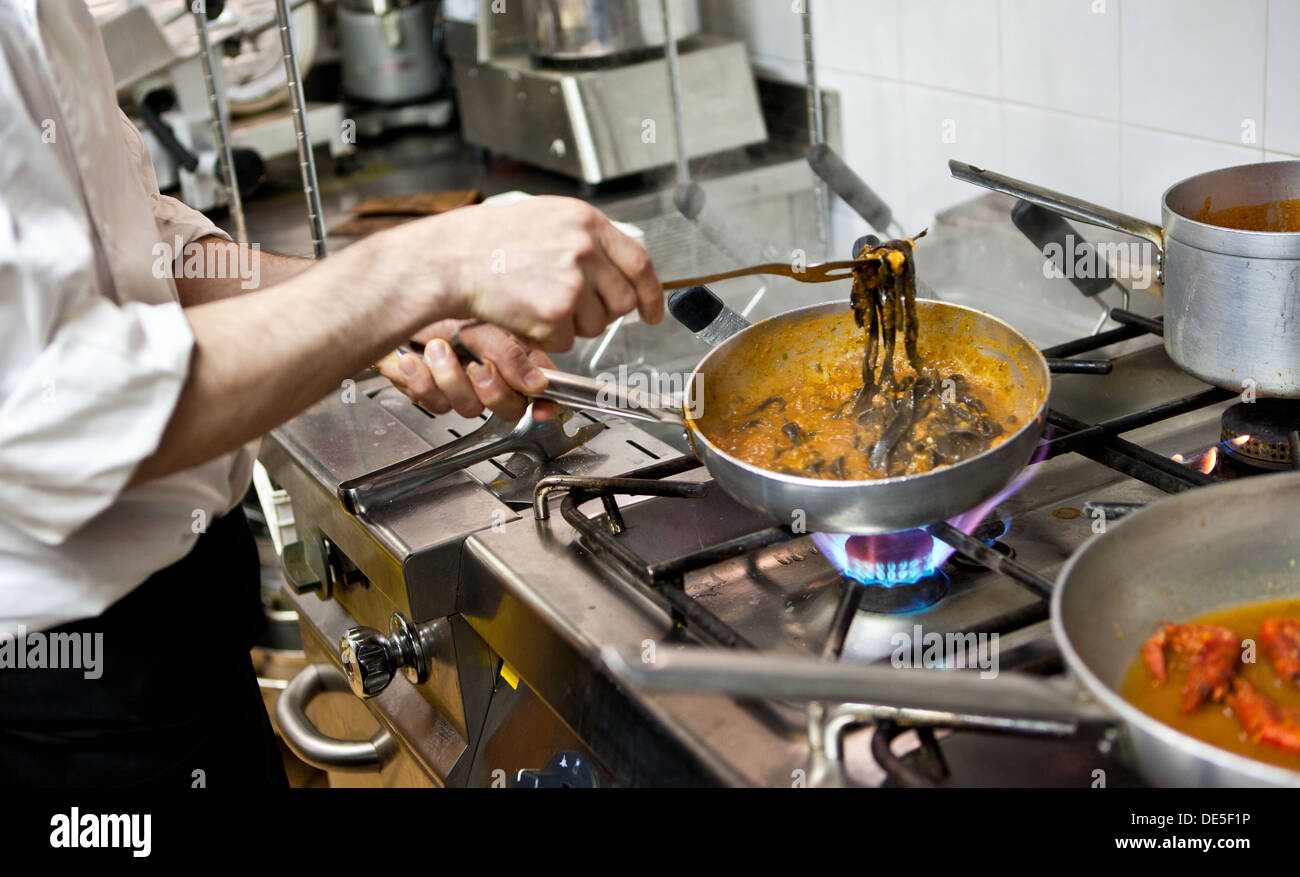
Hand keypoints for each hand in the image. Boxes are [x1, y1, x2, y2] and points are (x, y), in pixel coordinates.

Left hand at [377, 320, 559, 422]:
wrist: (390, 307)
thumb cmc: (437, 302)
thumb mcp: (481, 324)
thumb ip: (510, 356)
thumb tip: (537, 384)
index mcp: (511, 351)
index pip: (539, 383)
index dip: (543, 401)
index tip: (541, 409)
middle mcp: (490, 370)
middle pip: (509, 406)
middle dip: (491, 390)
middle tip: (477, 368)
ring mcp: (462, 384)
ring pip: (470, 408)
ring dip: (449, 378)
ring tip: (435, 348)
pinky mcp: (433, 392)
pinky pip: (435, 405)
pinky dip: (421, 381)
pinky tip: (413, 360)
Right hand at [395, 196, 663, 350]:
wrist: (452, 259)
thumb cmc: (490, 240)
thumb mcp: (548, 218)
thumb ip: (586, 239)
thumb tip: (619, 268)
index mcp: (586, 221)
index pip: (639, 262)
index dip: (651, 293)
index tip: (652, 311)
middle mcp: (583, 249)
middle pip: (621, 300)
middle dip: (604, 312)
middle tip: (573, 308)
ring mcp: (571, 282)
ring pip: (596, 324)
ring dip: (572, 324)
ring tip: (537, 301)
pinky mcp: (553, 314)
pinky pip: (566, 340)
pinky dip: (547, 336)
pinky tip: (524, 313)